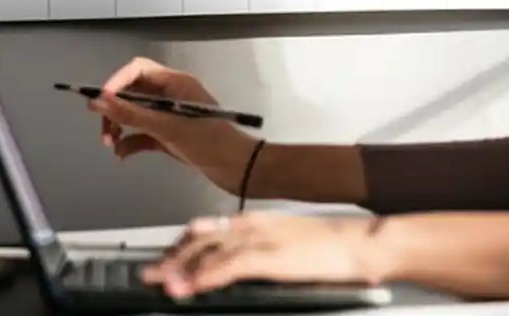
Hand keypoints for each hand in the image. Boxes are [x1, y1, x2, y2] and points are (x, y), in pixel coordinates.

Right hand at [89, 57, 257, 193]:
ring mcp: (170, 116)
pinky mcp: (169, 135)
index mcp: (176, 83)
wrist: (236, 168)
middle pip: (133, 92)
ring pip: (135, 114)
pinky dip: (130, 141)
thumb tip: (99, 102)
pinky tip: (122, 154)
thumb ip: (131, 114)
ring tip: (110, 142)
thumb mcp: (167, 127)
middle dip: (115, 109)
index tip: (99, 101)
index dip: (116, 82)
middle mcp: (172, 95)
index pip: (138, 70)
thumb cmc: (209, 142)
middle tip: (104, 128)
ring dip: (119, 126)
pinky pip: (142, 133)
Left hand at [142, 212, 385, 297]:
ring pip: (208, 251)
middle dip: (172, 256)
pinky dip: (207, 276)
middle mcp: (252, 225)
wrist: (358, 244)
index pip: (208, 229)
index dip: (181, 244)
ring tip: (163, 282)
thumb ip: (263, 251)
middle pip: (200, 238)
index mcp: (257, 221)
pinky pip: (229, 266)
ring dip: (182, 268)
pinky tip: (193, 286)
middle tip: (150, 273)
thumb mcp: (290, 244)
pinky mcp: (270, 257)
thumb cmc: (331, 247)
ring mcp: (260, 239)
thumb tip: (242, 265)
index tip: (164, 258)